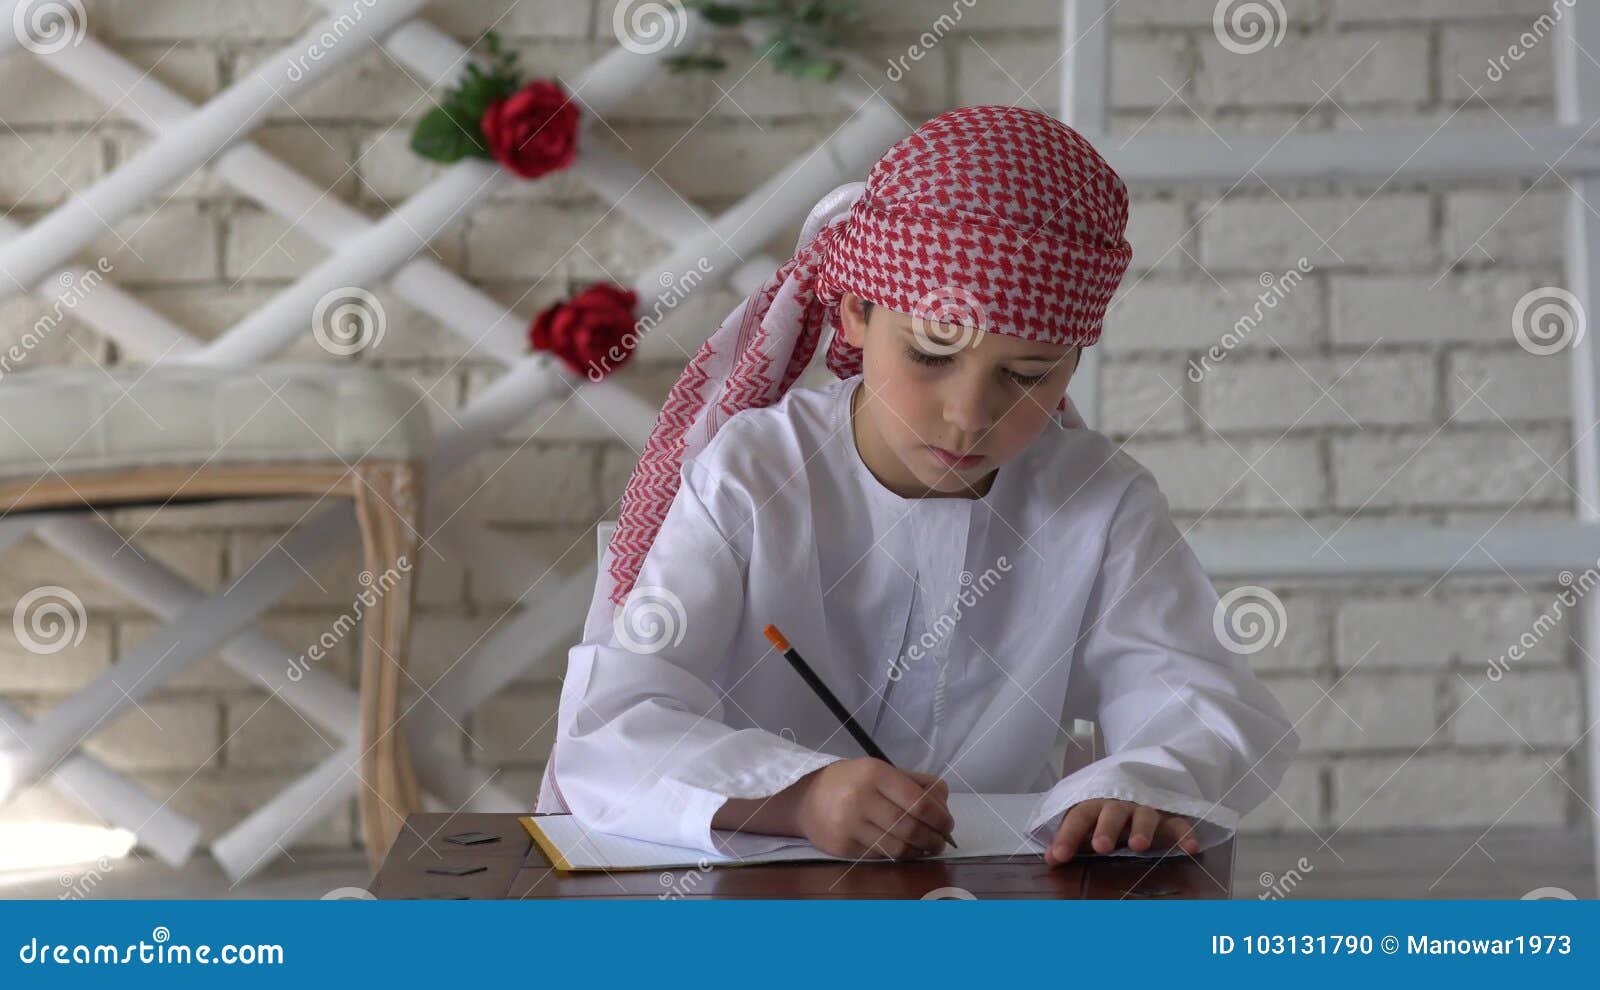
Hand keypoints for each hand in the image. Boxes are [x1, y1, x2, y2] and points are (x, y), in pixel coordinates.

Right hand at [792, 758, 954, 859]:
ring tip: (925, 847)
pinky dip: (898, 855)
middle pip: (911, 828)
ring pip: (898, 848)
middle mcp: (861, 798)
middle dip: (934, 839)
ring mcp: (849, 825)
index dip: (941, 819)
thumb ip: (916, 783)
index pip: (920, 803)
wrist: (807, 799)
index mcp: (875, 773)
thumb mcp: (881, 770)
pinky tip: (902, 849)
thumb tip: (945, 806)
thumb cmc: (852, 782)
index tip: (948, 825)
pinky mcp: (843, 847)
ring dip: (919, 851)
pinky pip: (881, 857)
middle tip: (941, 841)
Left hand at [1044, 798, 1200, 866]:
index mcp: (1096, 803)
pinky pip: (1180, 823)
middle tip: (1100, 846)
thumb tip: (1050, 859)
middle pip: (1112, 812)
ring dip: (1142, 829)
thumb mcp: (1088, 819)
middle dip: (1106, 828)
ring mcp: (1147, 807)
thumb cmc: (1108, 809)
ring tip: (1138, 846)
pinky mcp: (1171, 815)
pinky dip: (1186, 833)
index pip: (1079, 816)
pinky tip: (1191, 847)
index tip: (1058, 857)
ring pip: (1145, 814)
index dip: (1068, 835)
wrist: (1141, 780)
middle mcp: (1121, 803)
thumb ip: (1070, 837)